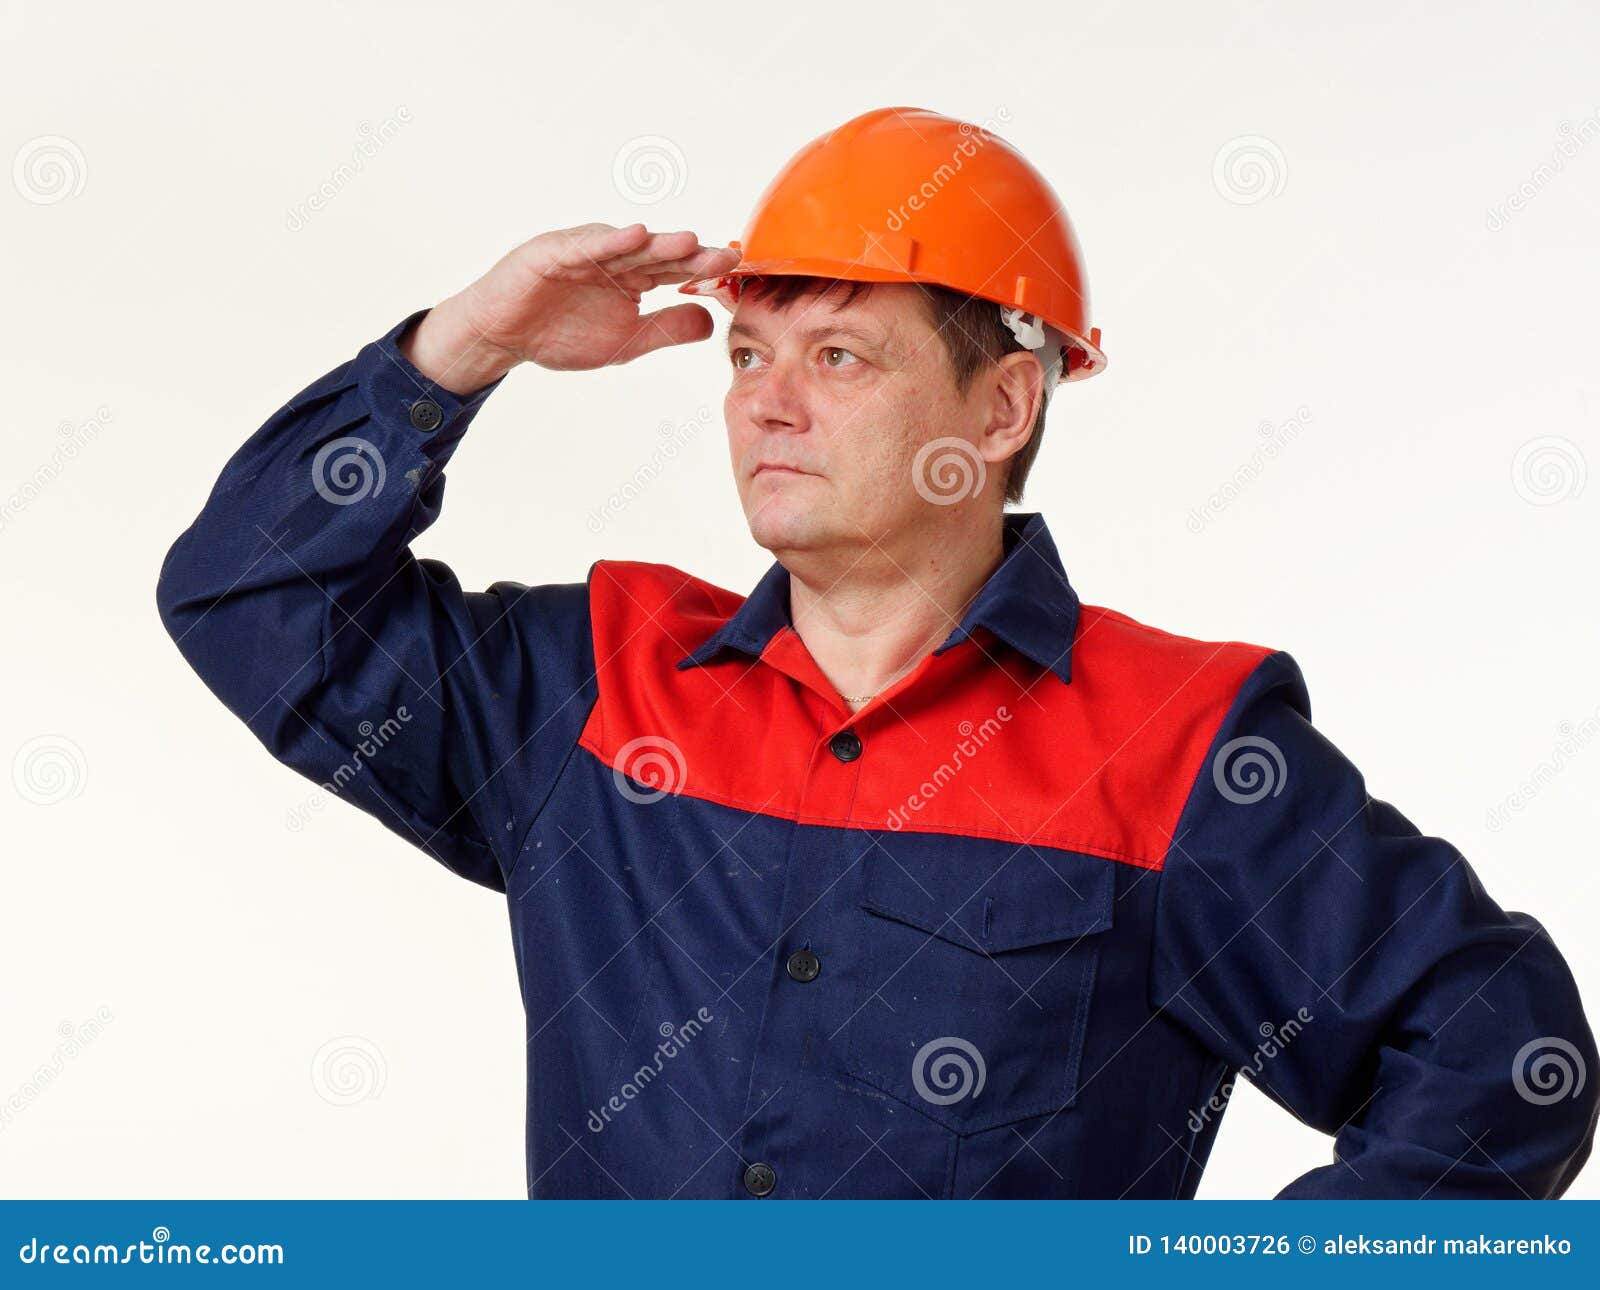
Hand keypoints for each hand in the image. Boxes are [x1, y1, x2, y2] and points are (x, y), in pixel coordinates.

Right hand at [400, 224, 740, 392]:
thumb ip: (664, 330)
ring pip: (627, 246)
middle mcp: (614, 258)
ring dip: (658, 242)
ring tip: (690, 242)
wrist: (502, 337)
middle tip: (727, 255)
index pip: (676, 272)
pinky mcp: (552, 251)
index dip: (706, 271)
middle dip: (693, 255)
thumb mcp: (624, 342)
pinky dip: (608, 241)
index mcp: (634, 278)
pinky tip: (634, 236)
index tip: (738, 273)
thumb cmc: (559, 334)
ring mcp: (584, 251)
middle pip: (659, 254)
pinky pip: (584, 245)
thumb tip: (710, 321)